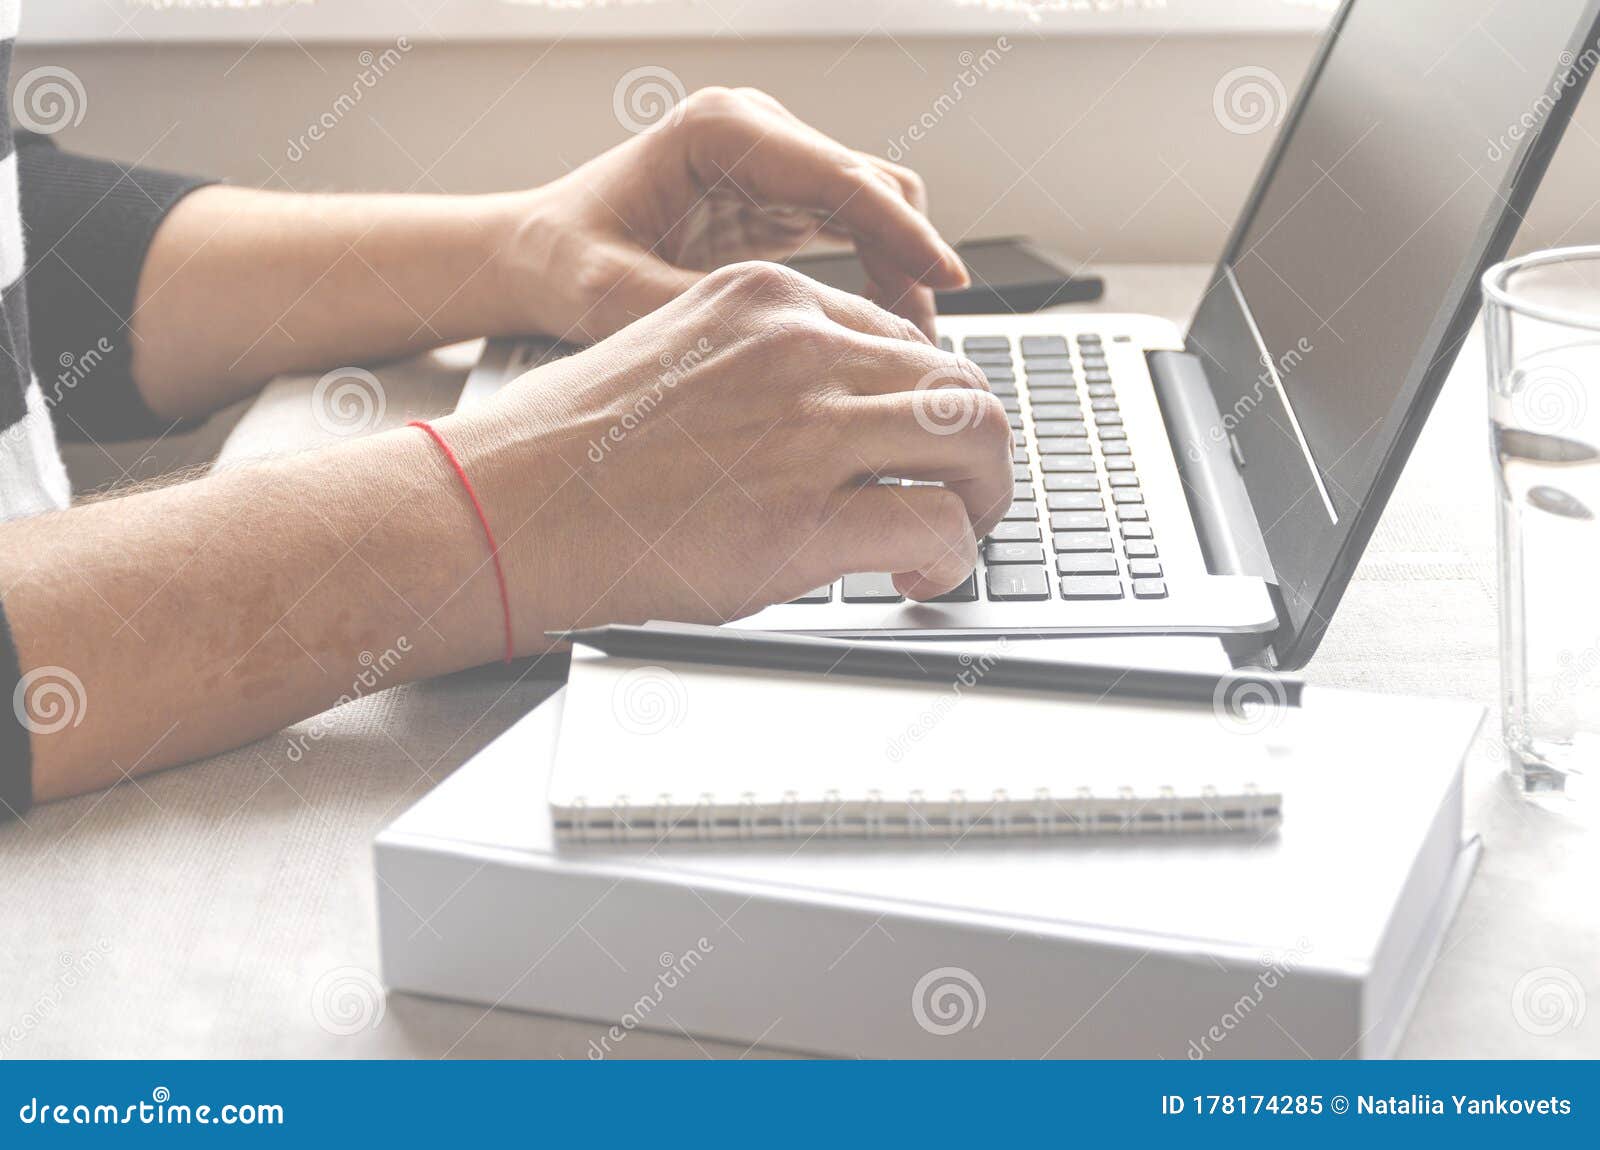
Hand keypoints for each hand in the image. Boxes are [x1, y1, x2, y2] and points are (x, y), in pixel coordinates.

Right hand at [437, 262, 1010, 642]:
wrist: (497, 509)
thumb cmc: (566, 451)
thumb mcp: (677, 358)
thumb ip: (765, 372)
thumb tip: (838, 422)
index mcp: (767, 300)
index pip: (903, 339)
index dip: (926, 403)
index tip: (921, 447)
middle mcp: (799, 346)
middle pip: (956, 381)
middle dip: (977, 447)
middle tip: (965, 496)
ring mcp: (807, 425)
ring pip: (972, 438)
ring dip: (982, 497)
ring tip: (956, 535)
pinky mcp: (805, 515)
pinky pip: (939, 523)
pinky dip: (950, 557)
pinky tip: (914, 576)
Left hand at [498, 87, 967, 343]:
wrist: (535, 253)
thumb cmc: (562, 261)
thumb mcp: (614, 297)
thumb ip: (698, 312)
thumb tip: (786, 349)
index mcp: (721, 131)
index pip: (841, 177)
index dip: (904, 234)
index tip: (948, 282)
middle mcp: (756, 133)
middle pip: (873, 187)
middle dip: (910, 261)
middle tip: (924, 349)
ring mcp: (772, 161)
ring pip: (874, 209)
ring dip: (899, 273)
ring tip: (905, 353)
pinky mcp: (778, 197)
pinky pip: (853, 230)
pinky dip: (876, 276)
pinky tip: (875, 332)